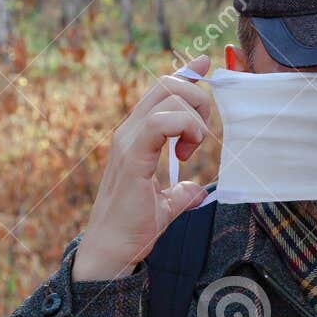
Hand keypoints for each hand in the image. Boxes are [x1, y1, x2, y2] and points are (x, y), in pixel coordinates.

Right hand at [72, 54, 213, 280]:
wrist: (112, 251)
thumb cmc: (133, 229)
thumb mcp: (166, 205)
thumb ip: (180, 192)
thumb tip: (195, 190)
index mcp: (136, 136)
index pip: (161, 91)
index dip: (186, 75)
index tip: (204, 65)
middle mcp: (129, 131)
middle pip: (168, 85)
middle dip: (197, 100)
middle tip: (200, 136)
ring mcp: (127, 141)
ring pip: (168, 96)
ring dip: (193, 115)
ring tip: (192, 148)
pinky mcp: (132, 156)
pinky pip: (160, 121)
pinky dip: (183, 127)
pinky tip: (187, 150)